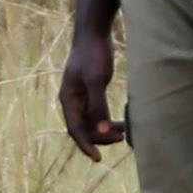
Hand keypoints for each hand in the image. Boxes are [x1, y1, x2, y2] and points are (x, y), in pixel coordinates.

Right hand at [57, 17, 122, 155]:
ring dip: (105, 130)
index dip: (86, 146)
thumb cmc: (93, 54)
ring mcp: (81, 97)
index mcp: (68, 99)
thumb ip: (98, 106)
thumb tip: (101, 131)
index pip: (75, 130)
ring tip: (124, 133)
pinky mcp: (91, 92)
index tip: (98, 159)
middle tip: (120, 139)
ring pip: (92, 123)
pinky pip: (98, 114)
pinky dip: (108, 120)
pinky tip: (122, 123)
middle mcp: (72, 101)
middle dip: (100, 137)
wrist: (94, 34)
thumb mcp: (96, 80)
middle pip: (84, 129)